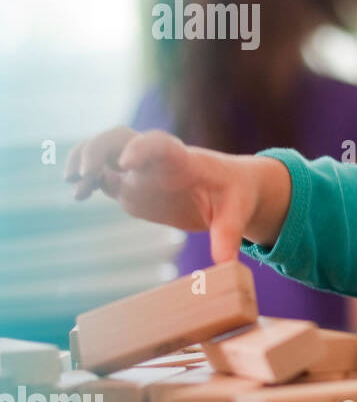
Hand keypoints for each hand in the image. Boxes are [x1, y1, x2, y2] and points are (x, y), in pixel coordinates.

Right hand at [64, 127, 288, 261]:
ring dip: (85, 160)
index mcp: (184, 160)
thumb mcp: (238, 212)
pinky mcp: (131, 187)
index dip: (141, 148)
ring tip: (74, 184)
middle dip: (99, 149)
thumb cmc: (236, 193)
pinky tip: (78, 194)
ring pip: (105, 153)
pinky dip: (87, 179)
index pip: (159, 144)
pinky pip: (103, 175)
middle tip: (86, 172)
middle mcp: (157, 161)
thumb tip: (225, 263)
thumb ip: (227, 234)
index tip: (126, 162)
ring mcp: (141, 172)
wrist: (231, 188)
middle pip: (120, 138)